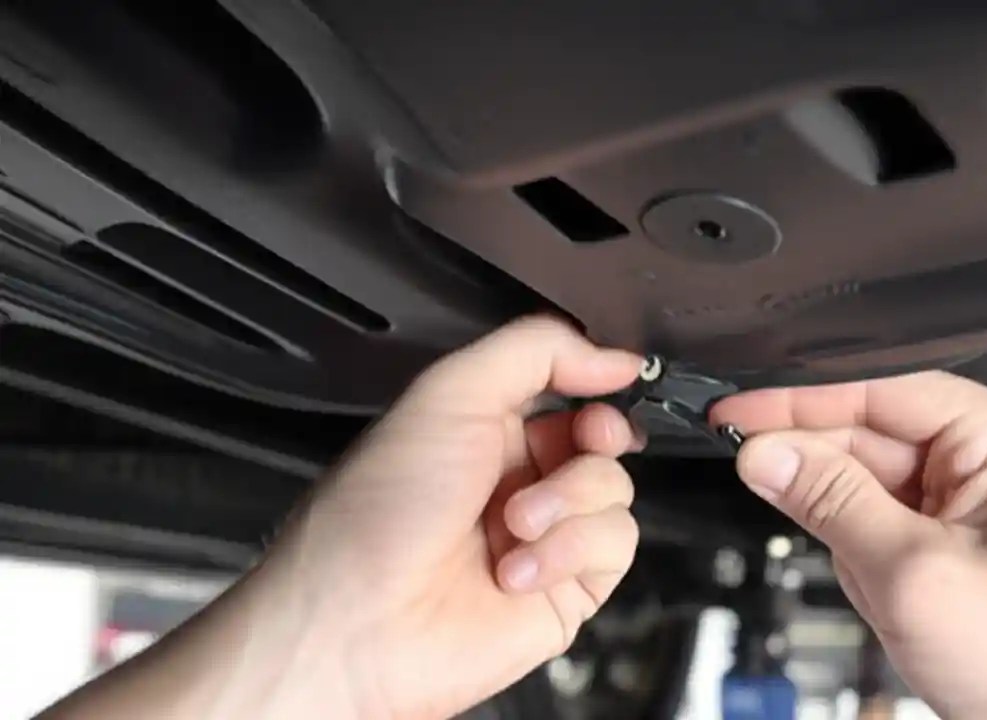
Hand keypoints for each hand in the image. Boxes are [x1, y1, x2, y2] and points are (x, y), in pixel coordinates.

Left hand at [41, 317, 643, 719]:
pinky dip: (571, 548)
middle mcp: (512, 478)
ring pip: (616, 493)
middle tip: (565, 448)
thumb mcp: (444, 401)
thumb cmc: (366, 525)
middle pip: (604, 436)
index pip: (566, 385)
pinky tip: (517, 562)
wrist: (345, 631)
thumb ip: (525, 353)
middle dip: (589, 441)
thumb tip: (598, 347)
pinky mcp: (556, 592)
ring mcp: (537, 537)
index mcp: (481, 426)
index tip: (615, 376)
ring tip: (514, 524)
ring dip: (570, 501)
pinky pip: (611, 549)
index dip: (595, 380)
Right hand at [713, 372, 986, 719]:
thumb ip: (830, 503)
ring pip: (883, 500)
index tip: (736, 416)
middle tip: (777, 508)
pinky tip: (905, 610)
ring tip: (892, 598)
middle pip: (877, 445)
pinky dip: (886, 572)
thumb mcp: (915, 576)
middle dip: (834, 492)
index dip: (797, 404)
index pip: (879, 394)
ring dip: (863, 548)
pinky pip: (905, 539)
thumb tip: (767, 452)